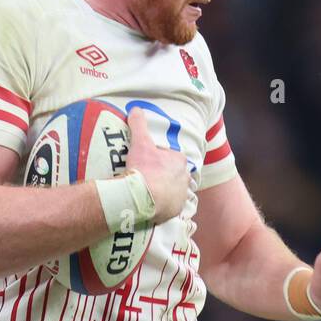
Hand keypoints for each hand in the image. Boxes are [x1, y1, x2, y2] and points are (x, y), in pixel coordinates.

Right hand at [126, 107, 191, 224]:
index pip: (169, 157)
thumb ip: (139, 124)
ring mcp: (181, 196)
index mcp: (179, 160)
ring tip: (147, 193)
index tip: (145, 164)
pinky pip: (169, 207)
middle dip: (162, 176)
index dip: (156, 160)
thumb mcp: (140, 143)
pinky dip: (162, 206)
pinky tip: (150, 204)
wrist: (142, 198)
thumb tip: (135, 109)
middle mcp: (185, 178)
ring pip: (173, 191)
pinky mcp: (175, 211)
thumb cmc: (143, 169)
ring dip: (163, 191)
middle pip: (172, 174)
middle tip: (145, 179)